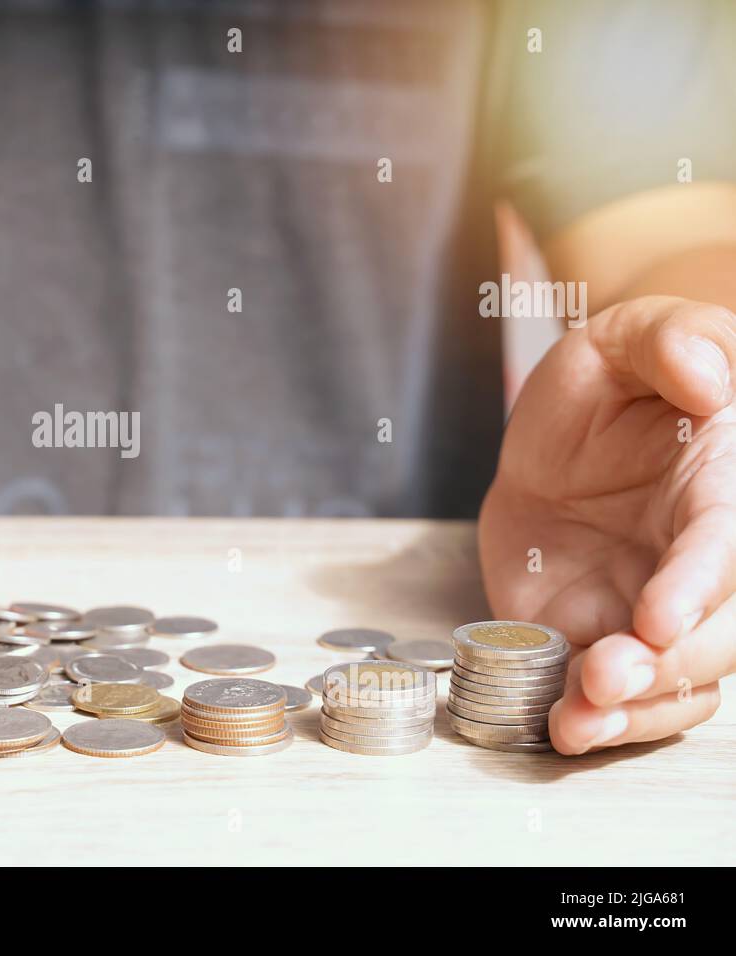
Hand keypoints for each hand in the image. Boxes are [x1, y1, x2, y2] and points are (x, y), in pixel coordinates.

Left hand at [479, 296, 734, 753]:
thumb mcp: (630, 336)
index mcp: (727, 486)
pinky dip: (604, 722)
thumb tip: (709, 377)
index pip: (727, 543)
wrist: (556, 435)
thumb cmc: (611, 381)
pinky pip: (632, 698)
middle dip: (667, 666)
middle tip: (604, 676)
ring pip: (684, 682)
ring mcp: (664, 608)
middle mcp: (708, 559)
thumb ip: (670, 340)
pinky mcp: (615, 638)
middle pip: (721, 633)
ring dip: (636, 711)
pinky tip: (567, 730)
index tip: (658, 619)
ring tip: (577, 722)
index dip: (699, 583)